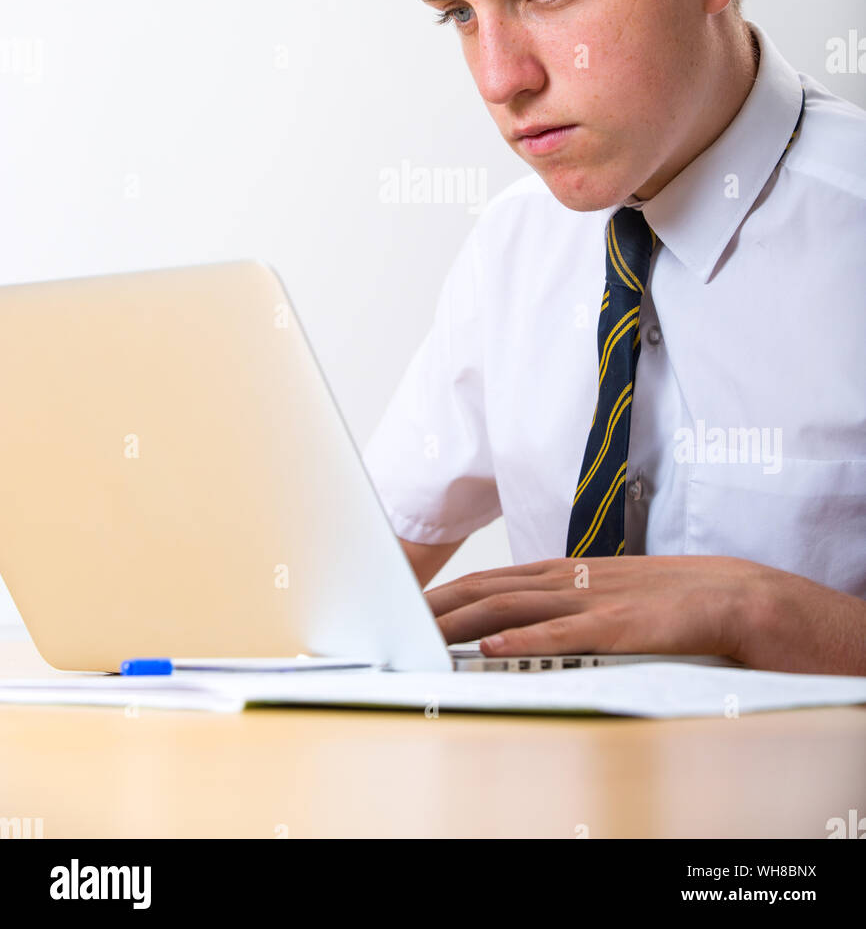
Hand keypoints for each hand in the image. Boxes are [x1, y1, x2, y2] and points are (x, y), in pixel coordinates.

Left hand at [425, 555, 865, 673]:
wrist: (739, 598)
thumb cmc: (673, 603)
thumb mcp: (610, 596)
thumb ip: (569, 604)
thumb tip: (521, 624)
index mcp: (569, 572)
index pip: (494, 578)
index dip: (449, 590)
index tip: (412, 604)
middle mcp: (572, 580)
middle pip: (492, 587)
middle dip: (442, 604)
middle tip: (399, 619)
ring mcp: (595, 601)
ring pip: (516, 606)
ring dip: (465, 621)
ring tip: (424, 631)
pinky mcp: (620, 626)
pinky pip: (564, 633)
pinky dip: (524, 638)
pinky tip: (491, 647)